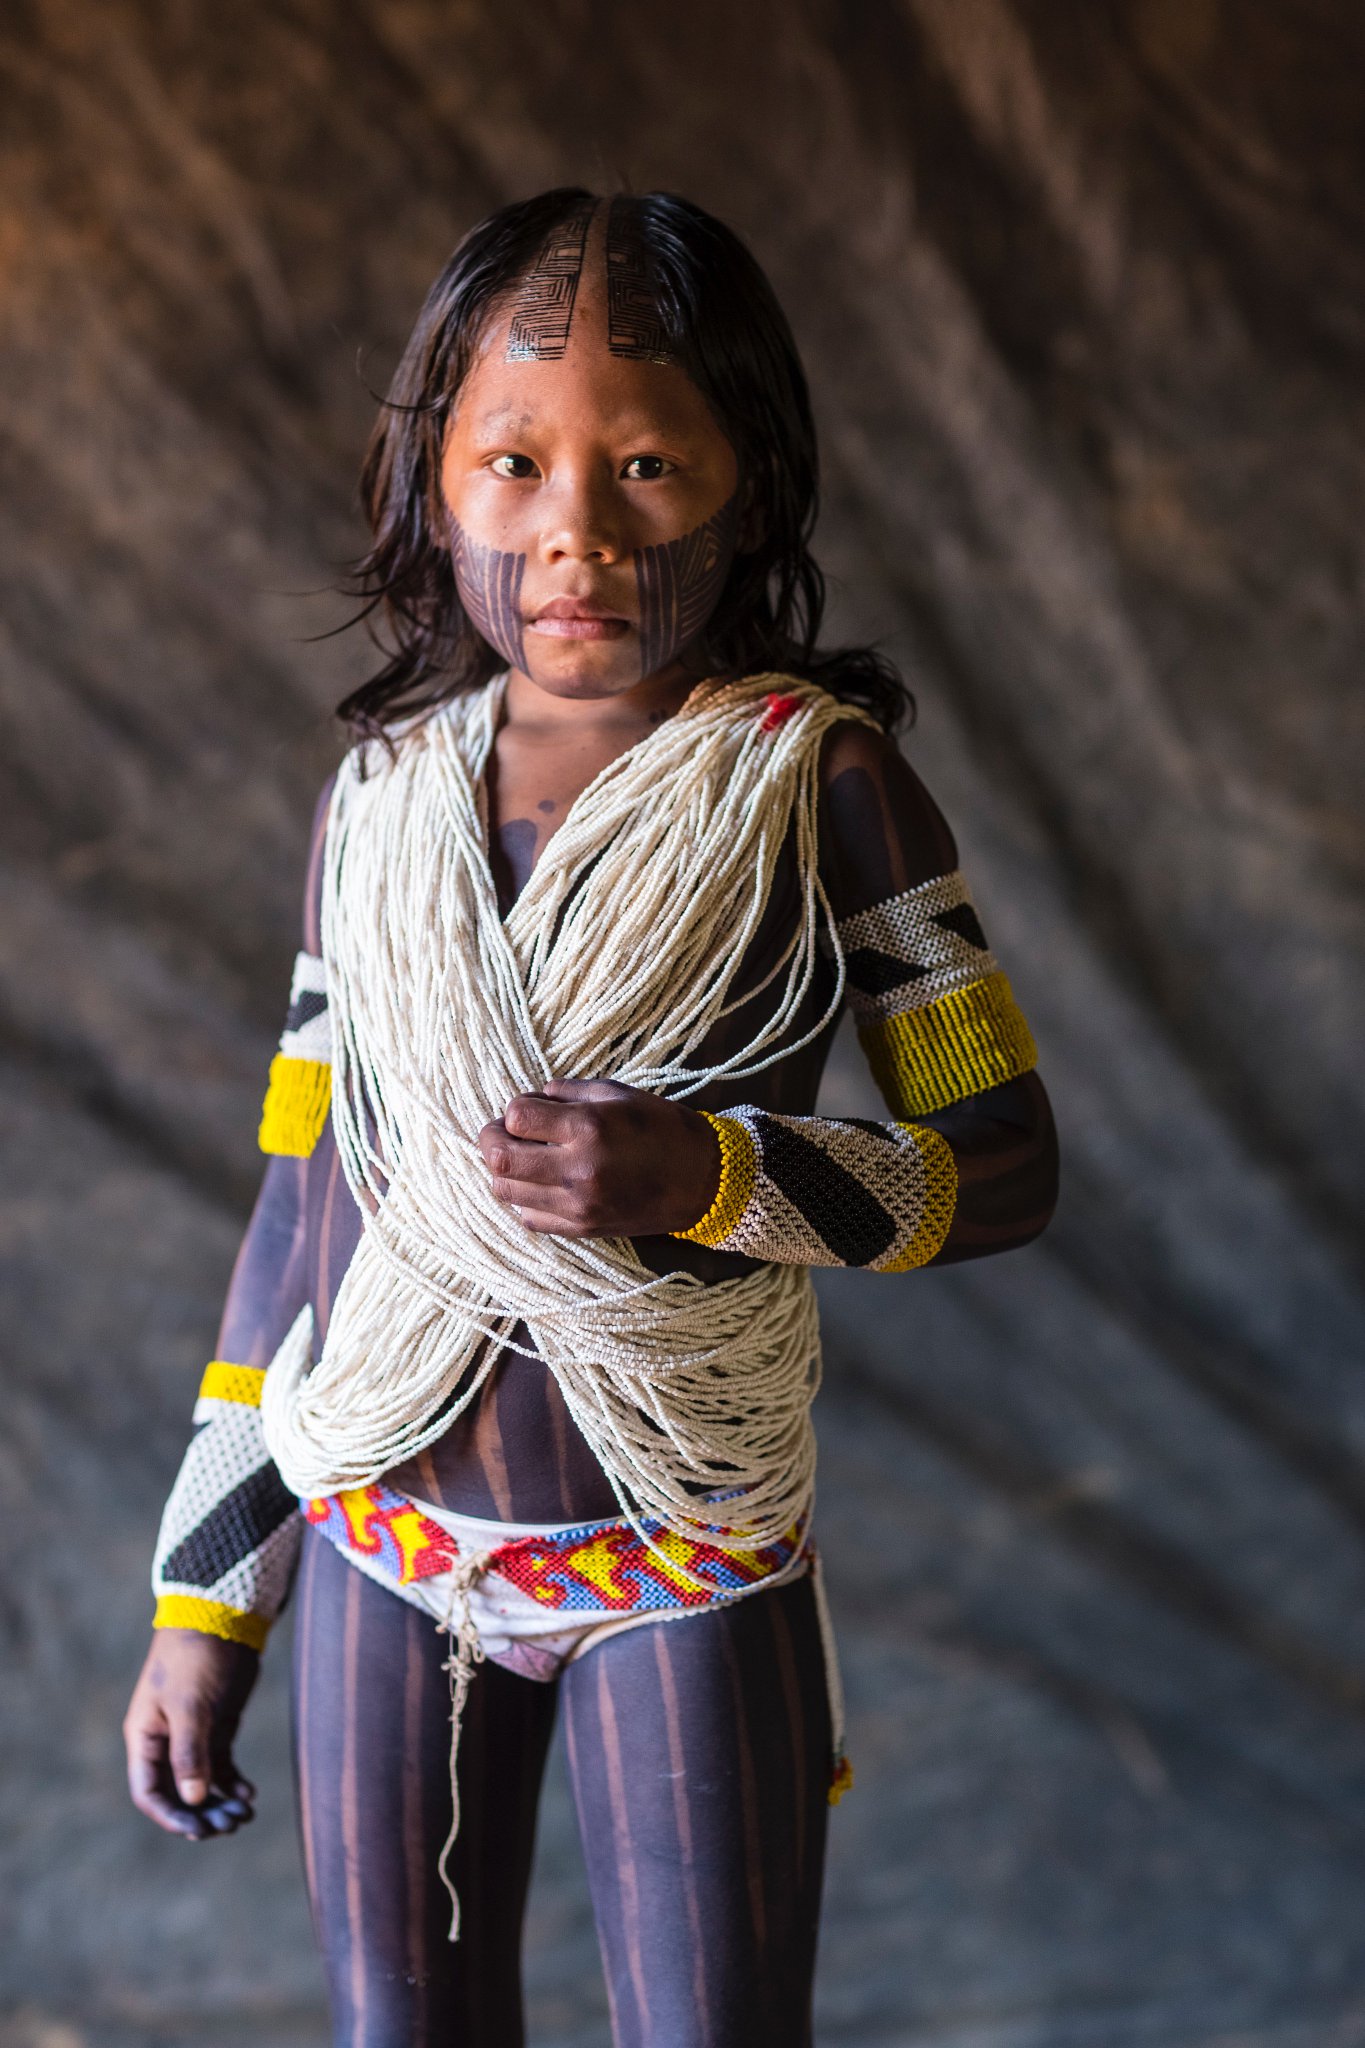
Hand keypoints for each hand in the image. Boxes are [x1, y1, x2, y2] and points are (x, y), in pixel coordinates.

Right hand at [124, 1630, 259, 1839]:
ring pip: (202, 1785)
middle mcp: (165, 1742)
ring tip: (244, 1815)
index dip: (170, 1816)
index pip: (149, 1792)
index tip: (198, 1829)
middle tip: (230, 1825)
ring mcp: (193, 1735)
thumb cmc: (196, 1657)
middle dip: (201, 1814)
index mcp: (145, 1737)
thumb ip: (190, 1753)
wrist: (223, 1616)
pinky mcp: (218, 1727)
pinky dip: (234, 1784)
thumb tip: (194, 1800)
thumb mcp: (190, 1705)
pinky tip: (250, 1794)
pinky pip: (222, 1767)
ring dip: (219, 1804)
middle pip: (177, 1794)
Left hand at [478, 1078, 720, 1237]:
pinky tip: (541, 1183)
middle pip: (500, 1160)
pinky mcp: (581, 1229)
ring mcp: (577, 1206)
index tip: (528, 1109)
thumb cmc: (662, 1128)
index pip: (516, 1117)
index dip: (513, 1110)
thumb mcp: (618, 1093)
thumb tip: (530, 1100)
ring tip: (522, 1157)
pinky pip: (528, 1217)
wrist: (702, 1181)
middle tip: (500, 1132)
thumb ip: (567, 1092)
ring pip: (506, 1192)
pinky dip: (524, 1198)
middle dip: (490, 1140)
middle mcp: (578, 1170)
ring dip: (504, 1171)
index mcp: (589, 1128)